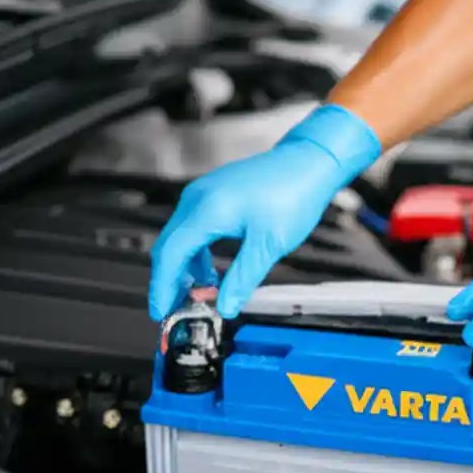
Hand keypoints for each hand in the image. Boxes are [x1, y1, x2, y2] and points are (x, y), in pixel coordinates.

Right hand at [149, 104, 381, 320]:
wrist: (310, 161)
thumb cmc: (294, 191)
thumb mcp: (268, 244)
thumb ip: (242, 279)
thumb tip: (225, 305)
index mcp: (207, 209)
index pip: (170, 254)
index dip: (162, 287)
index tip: (161, 311)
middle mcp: (198, 198)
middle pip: (168, 246)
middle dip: (168, 281)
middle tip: (173, 310)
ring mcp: (204, 194)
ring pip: (179, 238)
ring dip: (183, 269)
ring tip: (194, 297)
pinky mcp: (213, 195)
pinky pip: (192, 228)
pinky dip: (195, 254)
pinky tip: (208, 272)